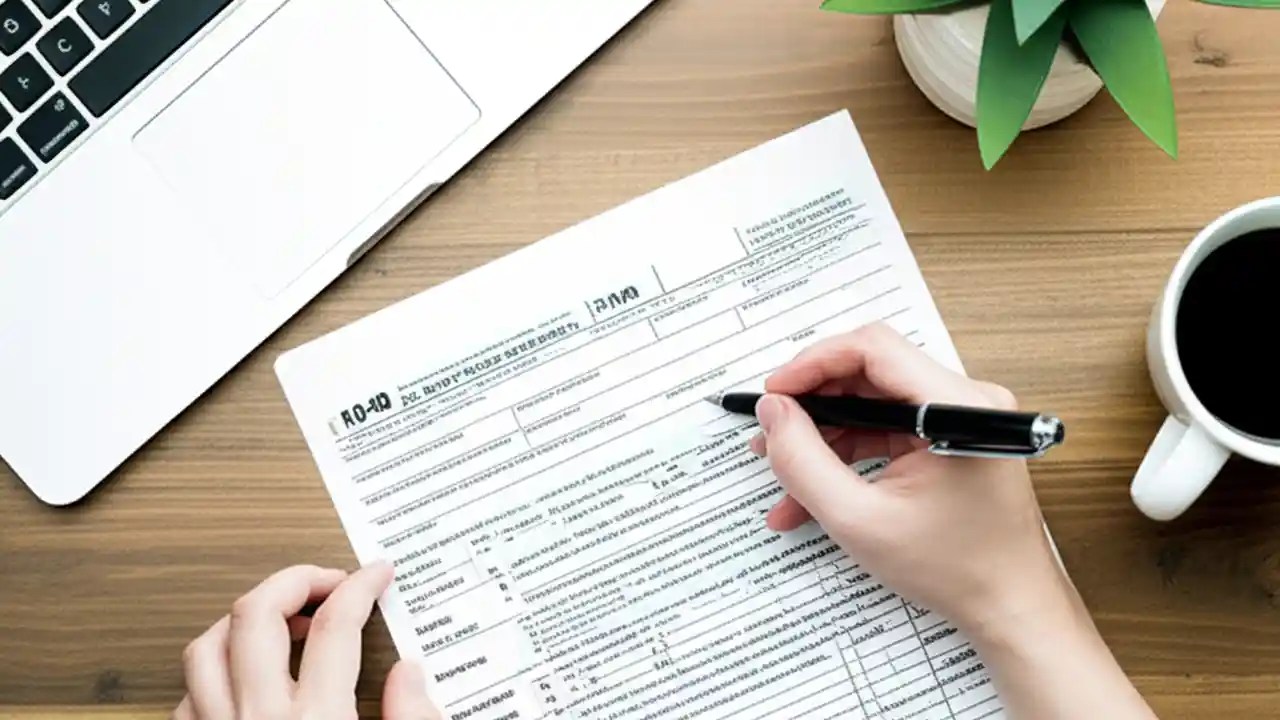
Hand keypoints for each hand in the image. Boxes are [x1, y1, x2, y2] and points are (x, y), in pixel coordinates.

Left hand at [174, 563, 439, 719]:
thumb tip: (409, 675)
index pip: (335, 625)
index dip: (360, 586)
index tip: (375, 575)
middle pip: (257, 614)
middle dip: (295, 580)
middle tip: (328, 582)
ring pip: (207, 649)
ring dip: (242, 621)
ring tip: (281, 618)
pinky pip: (188, 699)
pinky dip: (214, 675)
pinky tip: (244, 678)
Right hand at [753, 324, 1158, 719]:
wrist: (1010, 607)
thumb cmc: (956, 569)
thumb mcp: (859, 519)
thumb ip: (804, 461)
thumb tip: (772, 413)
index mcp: (956, 407)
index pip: (872, 348)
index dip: (813, 363)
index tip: (775, 393)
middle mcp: (965, 400)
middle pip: (869, 372)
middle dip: (812, 403)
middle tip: (771, 432)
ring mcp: (960, 417)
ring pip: (872, 403)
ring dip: (823, 434)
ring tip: (784, 469)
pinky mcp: (952, 437)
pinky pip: (887, 428)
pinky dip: (848, 453)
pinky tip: (814, 489)